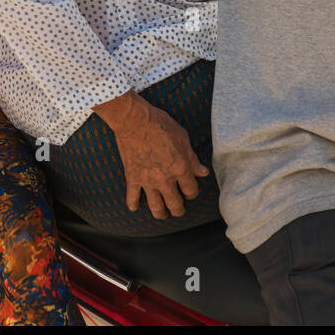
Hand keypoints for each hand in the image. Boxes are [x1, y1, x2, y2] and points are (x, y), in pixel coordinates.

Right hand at [98, 91, 207, 218]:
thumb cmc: (160, 124)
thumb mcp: (183, 138)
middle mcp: (164, 178)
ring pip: (155, 207)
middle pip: (175, 204)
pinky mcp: (132, 177)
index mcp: (180, 168)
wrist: (134, 120)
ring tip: (163, 214)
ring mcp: (147, 180)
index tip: (191, 193)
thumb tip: (203, 172)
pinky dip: (133, 204)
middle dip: (179, 210)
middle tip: (179, 210)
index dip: (193, 194)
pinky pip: (132, 197)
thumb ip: (192, 158)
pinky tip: (136, 207)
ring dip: (161, 213)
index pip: (191, 190)